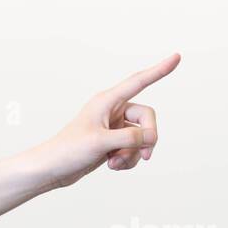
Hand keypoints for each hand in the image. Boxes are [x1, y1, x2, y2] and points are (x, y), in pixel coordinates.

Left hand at [35, 53, 180, 189]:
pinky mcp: (111, 143)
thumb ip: (130, 138)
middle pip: (147, 118)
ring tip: (115, 163)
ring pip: (140, 137)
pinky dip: (127, 159)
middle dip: (148, 138)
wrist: (50, 170)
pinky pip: (131, 149)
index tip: (177, 57)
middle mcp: (111, 110)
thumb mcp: (101, 143)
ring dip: (133, 153)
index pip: (139, 82)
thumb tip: (150, 138)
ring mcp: (112, 127)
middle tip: (144, 155)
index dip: (159, 70)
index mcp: (106, 101)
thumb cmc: (68, 151)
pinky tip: (113, 166)